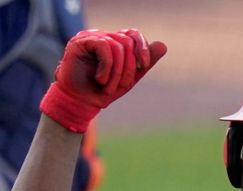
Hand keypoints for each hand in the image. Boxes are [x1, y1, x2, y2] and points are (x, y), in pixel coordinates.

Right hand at [41, 28, 167, 131]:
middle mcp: (103, 37)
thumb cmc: (102, 92)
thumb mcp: (128, 79)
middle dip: (128, 67)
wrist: (79, 104)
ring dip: (116, 72)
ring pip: (117, 46)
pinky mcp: (81, 41)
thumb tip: (163, 45)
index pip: (133, 35)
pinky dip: (107, 66)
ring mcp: (91, 37)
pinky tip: (100, 79)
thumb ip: (144, 63)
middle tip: (121, 85)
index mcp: (115, 43)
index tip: (144, 65)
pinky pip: (104, 46)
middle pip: (127, 42)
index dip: (142, 48)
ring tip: (108, 87)